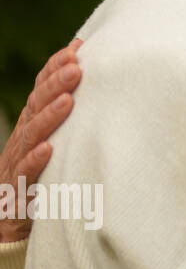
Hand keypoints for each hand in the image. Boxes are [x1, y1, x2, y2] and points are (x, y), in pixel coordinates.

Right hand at [0, 40, 82, 243]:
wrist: (8, 219)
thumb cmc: (41, 172)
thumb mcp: (55, 139)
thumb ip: (68, 112)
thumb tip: (93, 75)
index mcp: (33, 123)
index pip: (41, 89)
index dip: (54, 69)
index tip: (76, 49)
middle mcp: (24, 138)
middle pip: (36, 106)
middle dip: (55, 84)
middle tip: (77, 67)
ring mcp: (18, 162)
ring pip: (31, 135)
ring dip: (49, 117)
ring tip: (67, 100)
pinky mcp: (18, 190)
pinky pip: (25, 174)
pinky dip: (36, 161)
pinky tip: (49, 150)